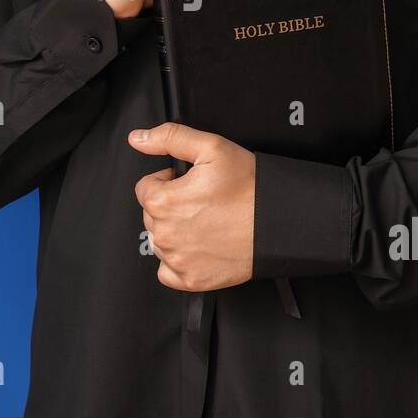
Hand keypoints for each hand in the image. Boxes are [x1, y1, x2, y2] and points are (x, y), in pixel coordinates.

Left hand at [127, 122, 255, 291]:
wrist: (278, 222)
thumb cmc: (250, 188)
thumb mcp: (211, 147)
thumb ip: (169, 138)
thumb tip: (138, 138)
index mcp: (164, 202)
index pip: (145, 188)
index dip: (167, 180)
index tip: (188, 182)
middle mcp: (166, 234)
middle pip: (151, 215)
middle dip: (171, 205)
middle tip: (201, 201)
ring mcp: (178, 260)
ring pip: (160, 241)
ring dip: (174, 231)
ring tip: (205, 221)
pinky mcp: (192, 280)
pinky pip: (168, 271)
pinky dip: (178, 261)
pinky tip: (198, 246)